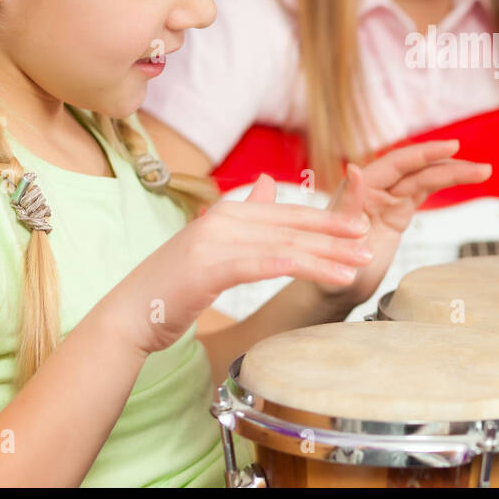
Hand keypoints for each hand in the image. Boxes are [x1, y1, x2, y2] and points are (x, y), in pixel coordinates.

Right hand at [97, 175, 372, 355]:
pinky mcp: (207, 268)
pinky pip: (262, 264)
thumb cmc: (174, 287)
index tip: (360, 228)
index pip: (288, 215)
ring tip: (356, 266)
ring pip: (283, 245)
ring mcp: (213, 242)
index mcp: (227, 212)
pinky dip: (295, 266)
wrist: (130, 315)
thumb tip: (266, 183)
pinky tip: (322, 272)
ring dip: (325, 256)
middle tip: (369, 244)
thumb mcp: (213, 247)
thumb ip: (244, 216)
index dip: (326, 221)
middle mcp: (223, 220)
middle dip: (335, 236)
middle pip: (292, 227)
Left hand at [317, 140, 491, 306]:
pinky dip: (444, 185)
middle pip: (418, 169)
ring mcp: (387, 199)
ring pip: (425, 179)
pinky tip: (465, 178)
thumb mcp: (335, 239)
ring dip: (453, 174)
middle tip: (482, 168)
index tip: (452, 147)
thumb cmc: (326, 268)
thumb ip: (347, 205)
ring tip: (483, 172)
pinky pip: (423, 192)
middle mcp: (374, 188)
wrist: (333, 291)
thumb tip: (354, 168)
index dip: (426, 154)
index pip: (398, 163)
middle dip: (450, 166)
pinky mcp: (397, 213)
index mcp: (359, 188)